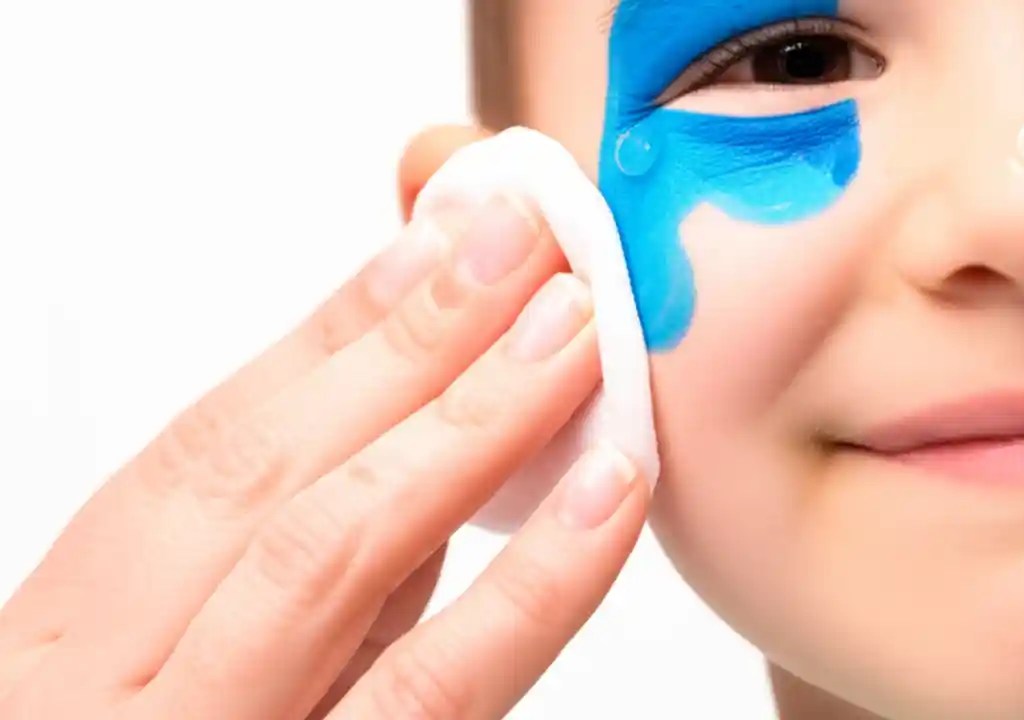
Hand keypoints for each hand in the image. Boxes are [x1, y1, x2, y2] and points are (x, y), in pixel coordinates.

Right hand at [0, 127, 648, 719]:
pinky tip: (606, 494)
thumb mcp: (200, 665)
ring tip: (574, 331)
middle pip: (270, 480)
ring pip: (331, 566)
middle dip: (412, 346)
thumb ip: (299, 566)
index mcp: (73, 642)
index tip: (446, 232)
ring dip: (468, 430)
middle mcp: (114, 696)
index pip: (213, 448)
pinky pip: (431, 705)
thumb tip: (426, 428)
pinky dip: (528, 591)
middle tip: (530, 245)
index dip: (341, 328)